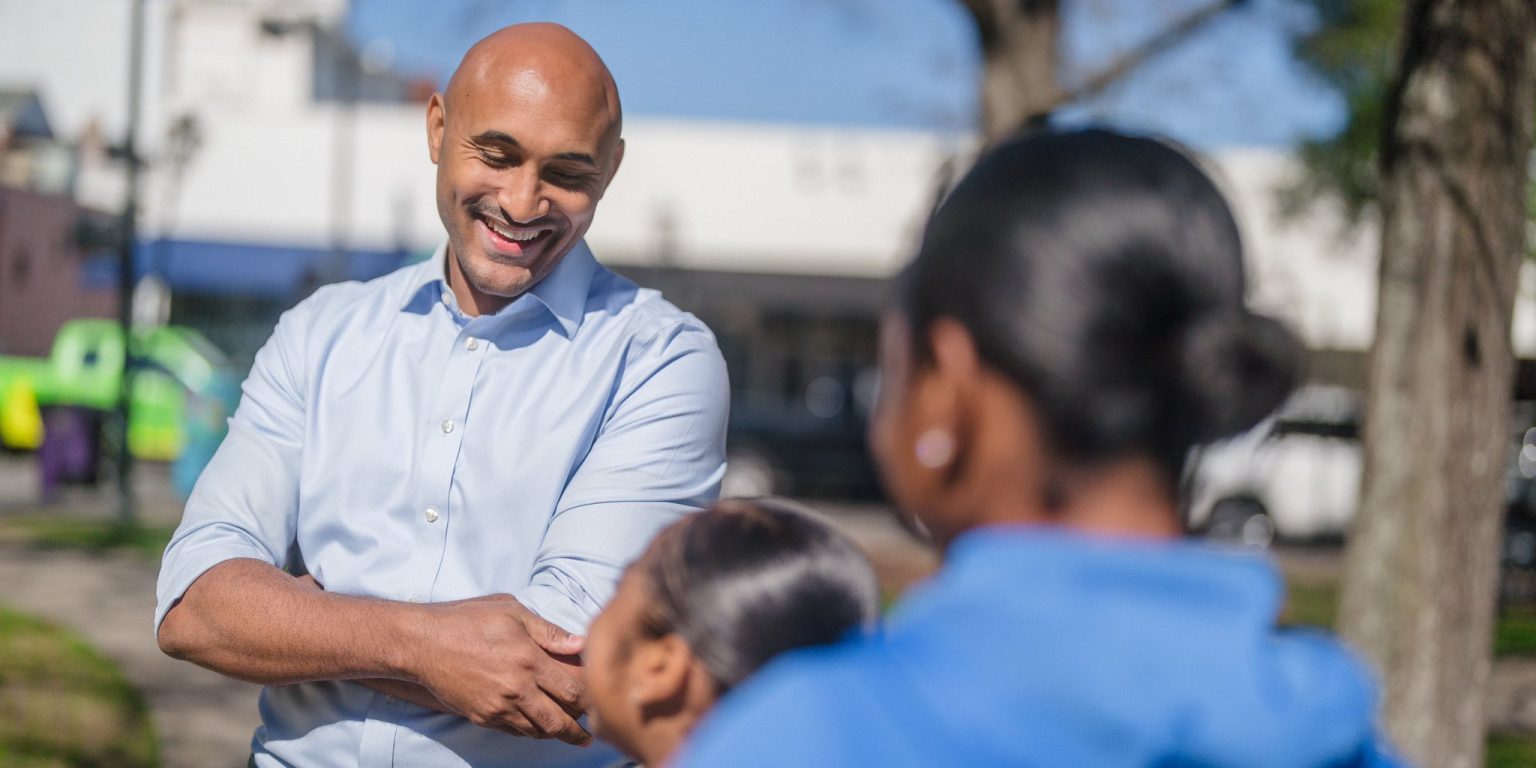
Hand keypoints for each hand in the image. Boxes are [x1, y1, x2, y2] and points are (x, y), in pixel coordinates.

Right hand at [407, 594, 590, 744]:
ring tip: (572, 733)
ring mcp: (498, 706)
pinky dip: (531, 731)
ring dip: (557, 734)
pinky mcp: (482, 716)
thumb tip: (580, 643)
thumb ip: (548, 631)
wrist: (421, 643)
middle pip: (558, 720)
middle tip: (591, 732)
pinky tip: (540, 726)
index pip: (572, 689)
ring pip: (537, 730)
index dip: (590, 699)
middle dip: (579, 730)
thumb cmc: (467, 620)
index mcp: (528, 658)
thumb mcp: (511, 611)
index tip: (599, 700)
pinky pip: (515, 731)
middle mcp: (516, 687)